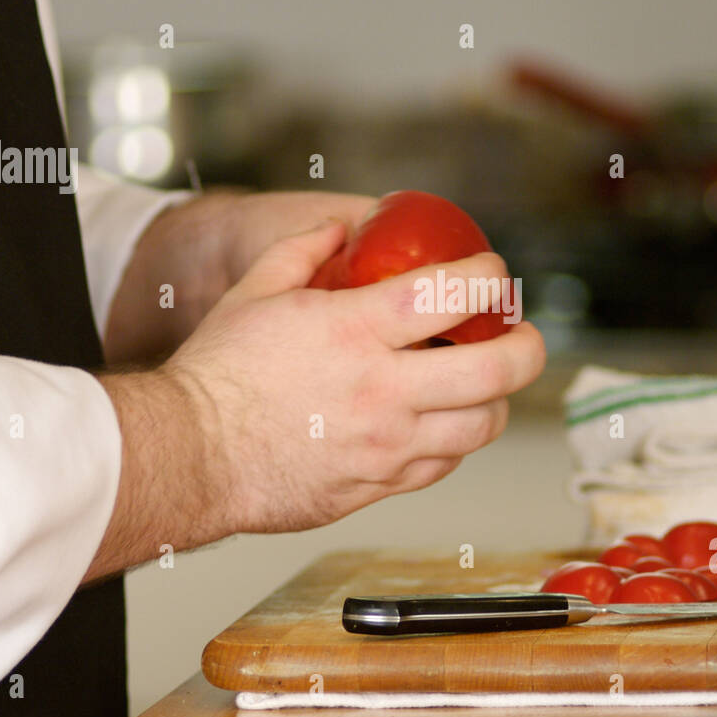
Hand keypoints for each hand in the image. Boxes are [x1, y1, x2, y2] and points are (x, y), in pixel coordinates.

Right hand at [87, 220, 545, 577]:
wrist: (190, 456)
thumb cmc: (217, 377)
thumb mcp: (253, 292)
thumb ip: (302, 251)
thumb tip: (337, 231)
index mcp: (355, 330)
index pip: (455, 295)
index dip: (492, 279)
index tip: (495, 276)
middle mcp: (384, 389)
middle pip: (497, 370)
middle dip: (527, 345)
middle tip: (522, 335)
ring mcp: (387, 444)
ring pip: (482, 425)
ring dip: (497, 398)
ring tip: (487, 381)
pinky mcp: (378, 484)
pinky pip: (444, 465)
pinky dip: (456, 440)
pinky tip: (444, 421)